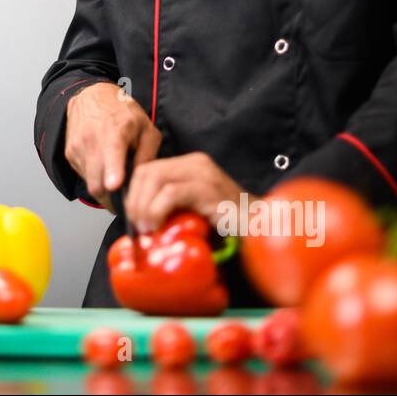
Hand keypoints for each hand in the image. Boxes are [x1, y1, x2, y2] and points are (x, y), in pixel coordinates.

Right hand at [63, 82, 161, 211]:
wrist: (90, 96)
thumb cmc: (121, 112)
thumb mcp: (146, 128)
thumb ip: (148, 156)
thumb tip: (142, 182)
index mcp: (115, 130)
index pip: (111, 152)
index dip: (113, 171)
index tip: (114, 184)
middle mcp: (92, 139)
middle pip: (97, 182)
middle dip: (111, 199)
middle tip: (124, 203)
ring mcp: (78, 147)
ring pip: (90, 183)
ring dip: (103, 188)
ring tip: (115, 177)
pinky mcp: (70, 154)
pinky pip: (84, 176)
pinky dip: (95, 178)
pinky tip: (103, 166)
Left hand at [123, 151, 254, 233]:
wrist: (262, 232)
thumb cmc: (228, 228)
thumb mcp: (192, 212)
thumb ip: (170, 208)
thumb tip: (138, 221)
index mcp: (191, 166)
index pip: (148, 169)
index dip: (134, 194)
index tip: (133, 219)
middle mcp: (196, 163)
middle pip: (147, 171)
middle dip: (135, 200)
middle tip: (137, 226)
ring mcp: (203, 173)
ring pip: (155, 178)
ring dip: (143, 207)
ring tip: (146, 229)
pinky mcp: (209, 188)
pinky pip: (171, 193)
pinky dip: (156, 210)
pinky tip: (157, 227)